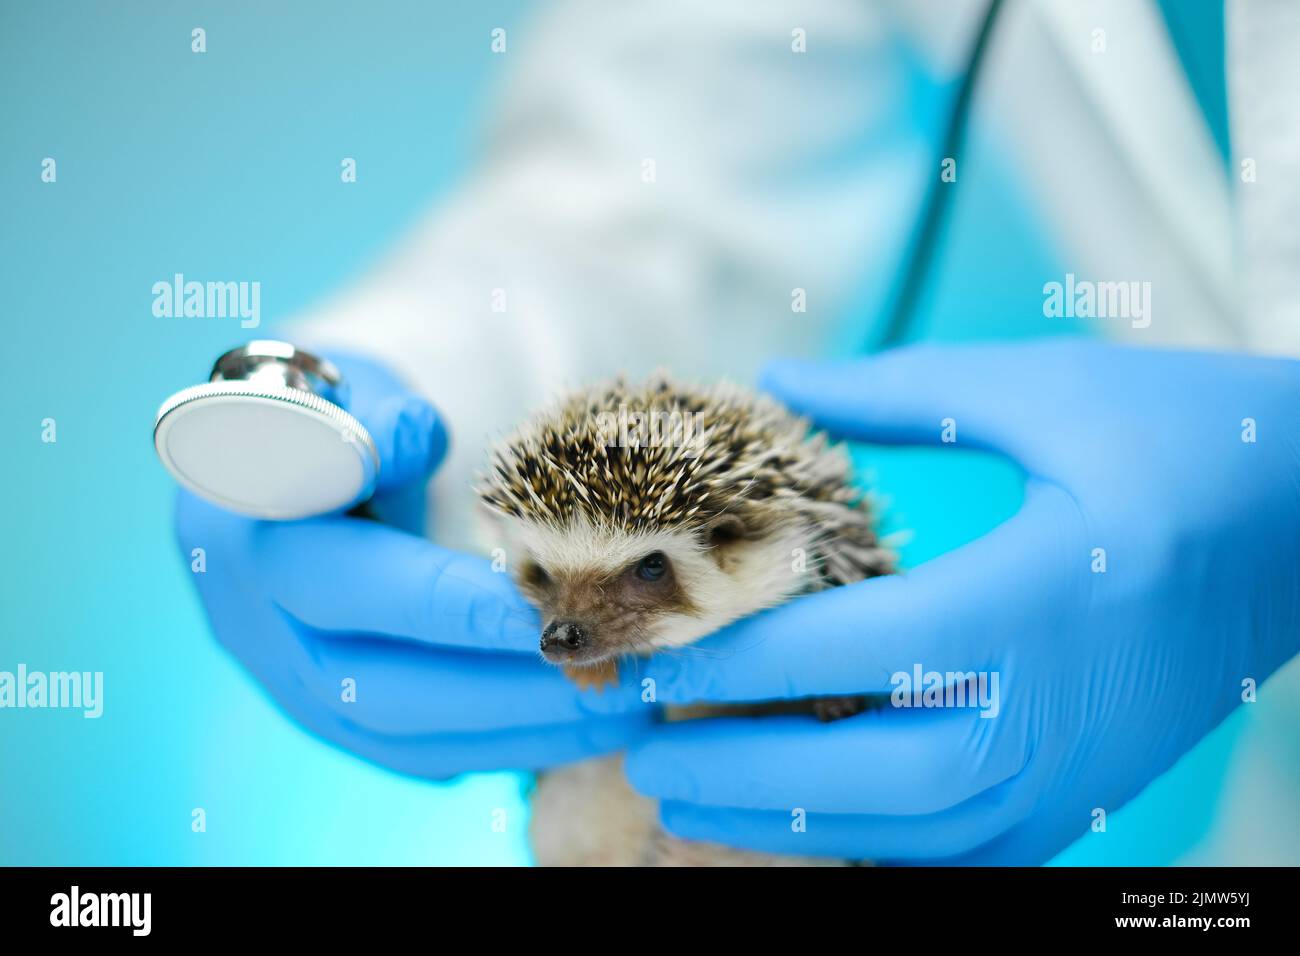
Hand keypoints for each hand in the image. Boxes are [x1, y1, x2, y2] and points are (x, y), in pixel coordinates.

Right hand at [176, 352, 650, 776]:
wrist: (280, 475)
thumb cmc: (329, 419)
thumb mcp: (344, 392)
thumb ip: (378, 418)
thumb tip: (416, 434)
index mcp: (254, 540)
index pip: (349, 587)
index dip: (440, 604)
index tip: (534, 608)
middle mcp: (260, 631)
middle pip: (380, 688)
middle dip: (500, 687)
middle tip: (603, 672)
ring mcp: (295, 685)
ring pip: (407, 737)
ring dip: (518, 730)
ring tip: (621, 708)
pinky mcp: (336, 717)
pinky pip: (421, 752)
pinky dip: (505, 747)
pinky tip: (583, 727)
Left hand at [628, 341, 1299, 862]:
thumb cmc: (1180, 443)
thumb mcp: (1044, 391)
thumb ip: (899, 393)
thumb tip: (779, 381)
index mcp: (1036, 597)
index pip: (855, 649)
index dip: (737, 658)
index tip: (653, 655)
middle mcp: (1056, 707)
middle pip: (871, 775)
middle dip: (740, 771)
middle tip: (642, 750)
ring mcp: (1078, 770)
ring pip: (914, 836)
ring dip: (788, 825)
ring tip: (689, 798)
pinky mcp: (1087, 796)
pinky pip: (965, 854)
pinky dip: (872, 845)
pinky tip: (804, 817)